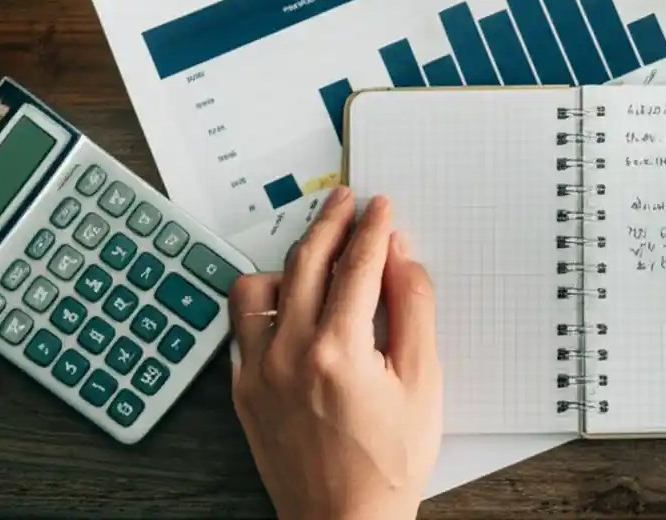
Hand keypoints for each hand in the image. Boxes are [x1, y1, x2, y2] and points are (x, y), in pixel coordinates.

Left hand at [229, 188, 442, 519]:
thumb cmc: (388, 464)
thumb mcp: (423, 382)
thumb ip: (414, 310)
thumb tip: (400, 259)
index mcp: (339, 350)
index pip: (356, 264)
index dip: (371, 227)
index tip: (379, 206)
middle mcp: (289, 353)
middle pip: (306, 261)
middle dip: (330, 222)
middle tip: (346, 201)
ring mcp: (258, 371)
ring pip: (260, 287)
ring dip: (290, 262)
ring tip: (316, 253)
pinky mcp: (244, 391)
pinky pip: (243, 326)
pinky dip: (267, 304)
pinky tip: (291, 303)